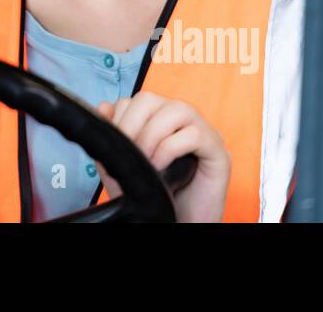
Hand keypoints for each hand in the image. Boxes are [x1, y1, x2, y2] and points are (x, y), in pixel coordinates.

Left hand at [94, 92, 230, 222]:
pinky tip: (160, 167)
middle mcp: (183, 121)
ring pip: (177, 109)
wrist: (180, 224)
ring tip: (146, 161)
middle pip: (151, 99)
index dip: (120, 119)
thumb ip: (114, 140)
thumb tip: (103, 107)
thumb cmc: (157, 197)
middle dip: (132, 125)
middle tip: (129, 153)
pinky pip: (195, 135)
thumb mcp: (126, 170)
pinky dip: (170, 148)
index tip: (115, 145)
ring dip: (151, 135)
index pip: (136, 100)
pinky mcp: (218, 152)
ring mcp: (204, 133)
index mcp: (162, 119)